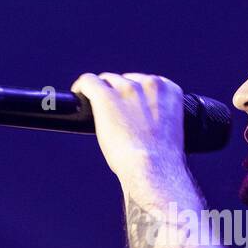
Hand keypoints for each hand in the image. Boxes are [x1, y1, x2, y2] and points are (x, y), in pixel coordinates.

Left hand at [71, 72, 185, 180]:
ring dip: (102, 91)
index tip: (129, 103)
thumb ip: (158, 118)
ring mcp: (127, 88)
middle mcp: (149, 84)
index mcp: (169, 91)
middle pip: (126, 80)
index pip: (147, 81)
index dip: (135, 92)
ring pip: (108, 81)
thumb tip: (142, 123)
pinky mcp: (106, 96)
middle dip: (119, 93)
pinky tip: (78, 94)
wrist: (154, 168)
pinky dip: (82, 87)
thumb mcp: (169, 130)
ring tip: (96, 107)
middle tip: (113, 112)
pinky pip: (88, 81)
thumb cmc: (162, 160)